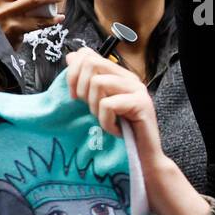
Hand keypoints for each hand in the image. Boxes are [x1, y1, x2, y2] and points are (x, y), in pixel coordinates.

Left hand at [65, 49, 210, 214]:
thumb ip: (87, 81)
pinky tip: (115, 130)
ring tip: (105, 121)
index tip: (73, 96)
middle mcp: (130, 78)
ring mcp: (138, 90)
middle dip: (81, 88)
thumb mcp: (99, 104)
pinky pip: (108, 104)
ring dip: (94, 107)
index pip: (89, 55)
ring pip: (98, 83)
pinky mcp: (141, 104)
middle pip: (91, 63)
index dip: (73, 72)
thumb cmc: (121, 133)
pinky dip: (106, 121)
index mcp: (119, 75)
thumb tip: (72, 56)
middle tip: (88, 109)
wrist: (143, 159)